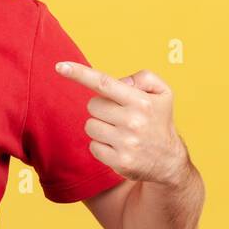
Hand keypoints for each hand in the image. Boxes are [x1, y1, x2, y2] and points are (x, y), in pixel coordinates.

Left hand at [54, 62, 188, 186]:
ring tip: (121, 133)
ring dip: (101, 128)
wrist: (169, 161)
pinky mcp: (120, 162)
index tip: (60, 66)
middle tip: (120, 117)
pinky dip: (102, 146)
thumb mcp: (162, 93)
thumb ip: (142, 78)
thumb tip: (119, 82)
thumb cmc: (159, 121)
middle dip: (102, 109)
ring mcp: (126, 143)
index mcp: (141, 101)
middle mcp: (134, 121)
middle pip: (92, 105)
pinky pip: (93, 146)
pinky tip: (118, 148)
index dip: (80, 73)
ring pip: (90, 126)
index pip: (104, 83)